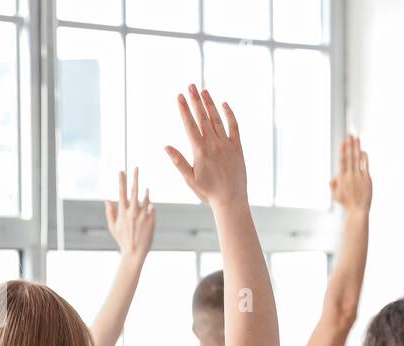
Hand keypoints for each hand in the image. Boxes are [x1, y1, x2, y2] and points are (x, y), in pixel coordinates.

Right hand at [105, 167, 154, 262]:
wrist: (134, 253)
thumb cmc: (122, 240)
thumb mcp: (113, 226)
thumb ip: (110, 212)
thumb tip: (107, 199)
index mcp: (122, 213)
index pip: (121, 192)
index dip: (121, 181)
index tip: (121, 170)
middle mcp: (132, 213)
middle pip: (134, 191)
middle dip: (135, 178)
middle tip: (136, 167)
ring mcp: (143, 217)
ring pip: (145, 199)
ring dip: (145, 192)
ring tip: (145, 188)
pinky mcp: (151, 222)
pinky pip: (152, 209)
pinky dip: (150, 205)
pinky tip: (149, 204)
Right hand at [165, 85, 246, 208]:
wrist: (231, 201)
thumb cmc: (208, 192)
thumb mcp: (190, 179)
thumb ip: (178, 161)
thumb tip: (166, 146)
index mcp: (200, 151)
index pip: (190, 125)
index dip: (184, 109)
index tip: (179, 96)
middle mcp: (213, 145)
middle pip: (203, 118)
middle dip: (195, 101)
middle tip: (190, 85)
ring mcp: (226, 145)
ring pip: (217, 120)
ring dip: (210, 104)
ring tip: (203, 91)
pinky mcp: (237, 148)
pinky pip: (234, 127)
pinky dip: (229, 115)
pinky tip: (224, 104)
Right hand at [330, 135, 371, 213]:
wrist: (358, 211)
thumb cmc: (346, 204)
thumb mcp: (335, 195)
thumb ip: (333, 185)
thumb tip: (332, 178)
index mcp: (342, 178)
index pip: (342, 160)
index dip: (343, 150)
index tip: (343, 141)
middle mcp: (350, 175)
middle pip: (350, 156)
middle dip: (350, 144)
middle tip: (350, 134)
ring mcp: (359, 177)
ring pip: (358, 158)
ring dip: (357, 147)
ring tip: (357, 138)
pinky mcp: (367, 179)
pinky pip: (365, 165)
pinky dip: (364, 157)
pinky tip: (363, 151)